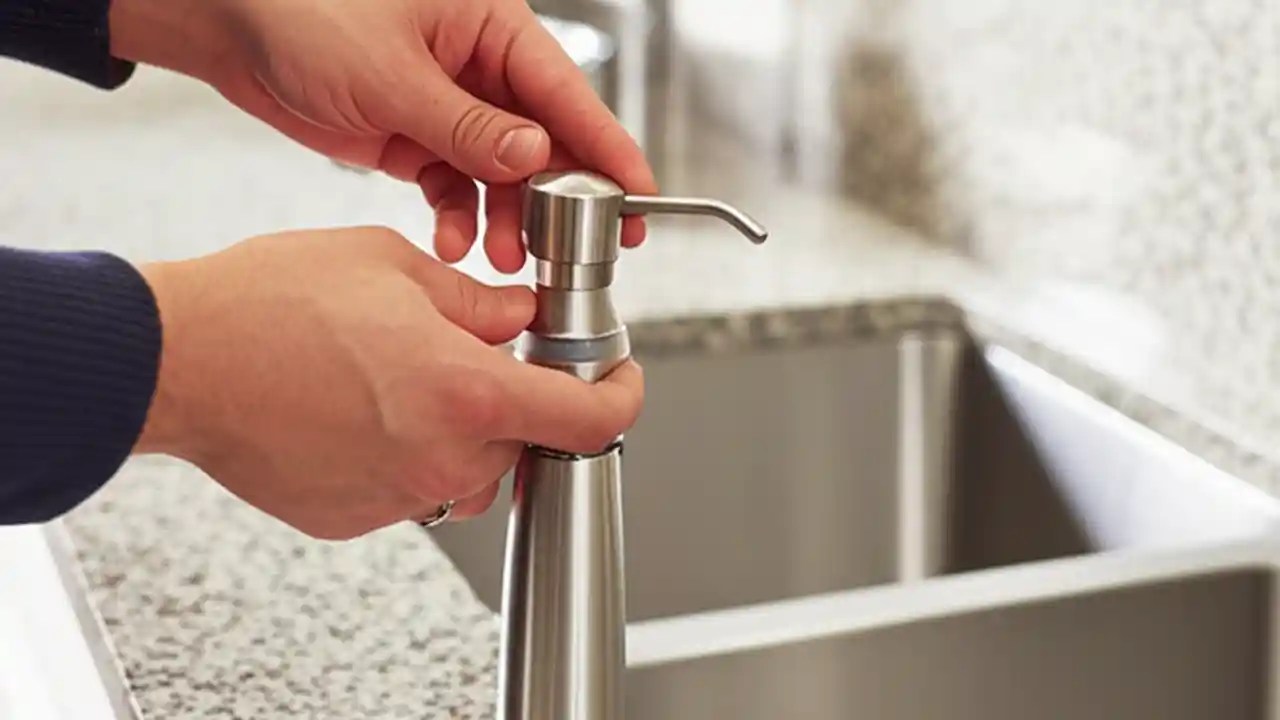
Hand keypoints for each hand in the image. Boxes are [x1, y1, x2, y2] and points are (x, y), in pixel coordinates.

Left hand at [110, 0, 657, 272]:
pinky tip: (454, 242)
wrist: (231, 26)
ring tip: (502, 259)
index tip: (640, 196)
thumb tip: (535, 160)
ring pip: (503, 174)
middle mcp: (480, 66)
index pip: (567, 93)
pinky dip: (460, 216)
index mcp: (491, 26)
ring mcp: (451, 104)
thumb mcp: (392, 75)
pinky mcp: (419, 136)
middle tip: (575, 251)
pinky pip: (458, 185)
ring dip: (506, 219)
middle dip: (557, 201)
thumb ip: (468, 126)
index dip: (607, 149)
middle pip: (545, 142)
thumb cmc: (305, 11)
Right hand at [134, 227, 642, 539]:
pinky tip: (362, 410)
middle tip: (470, 354)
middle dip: (513, 398)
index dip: (620, 397)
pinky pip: (411, 488)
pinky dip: (406, 452)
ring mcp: (398, 495)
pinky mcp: (356, 517)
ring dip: (463, 431)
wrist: (177, 360)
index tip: (617, 379)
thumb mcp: (392, 268)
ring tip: (405, 379)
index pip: (589, 420)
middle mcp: (442, 456)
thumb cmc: (270, 305)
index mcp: (468, 392)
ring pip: (469, 469)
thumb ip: (476, 302)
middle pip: (524, 442)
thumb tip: (518, 316)